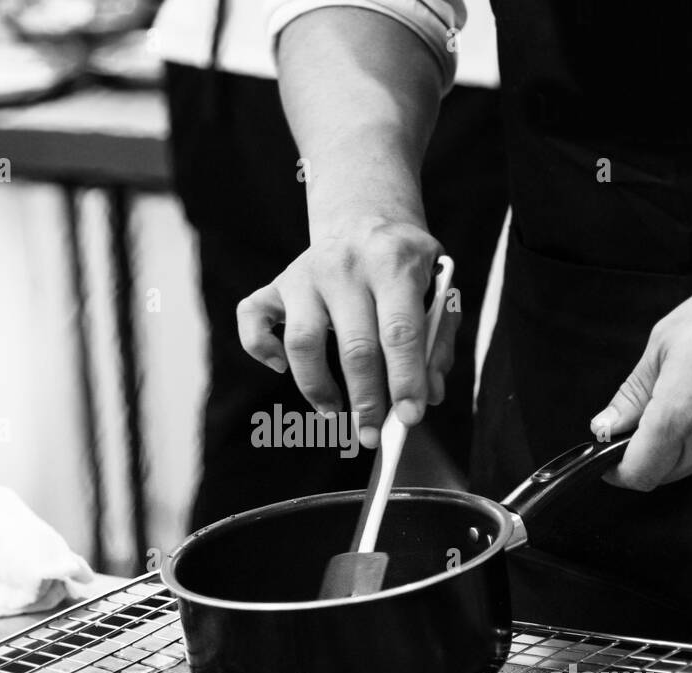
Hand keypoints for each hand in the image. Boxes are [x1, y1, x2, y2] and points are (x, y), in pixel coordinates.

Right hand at [236, 214, 454, 448]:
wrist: (366, 219)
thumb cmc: (405, 266)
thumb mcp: (439, 288)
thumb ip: (438, 342)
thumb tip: (429, 395)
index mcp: (393, 263)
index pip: (399, 330)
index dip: (405, 379)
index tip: (410, 417)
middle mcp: (345, 266)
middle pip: (354, 346)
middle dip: (366, 400)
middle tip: (372, 434)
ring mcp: (304, 275)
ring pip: (302, 343)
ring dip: (318, 388)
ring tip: (336, 413)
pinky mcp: (276, 285)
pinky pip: (252, 320)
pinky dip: (260, 348)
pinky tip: (281, 366)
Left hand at [591, 270, 691, 489]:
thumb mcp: (666, 342)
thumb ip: (633, 394)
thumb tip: (606, 427)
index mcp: (678, 417)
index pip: (638, 474)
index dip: (617, 470)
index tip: (609, 456)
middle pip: (664, 472)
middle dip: (649, 453)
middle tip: (653, 412)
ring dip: (684, 443)